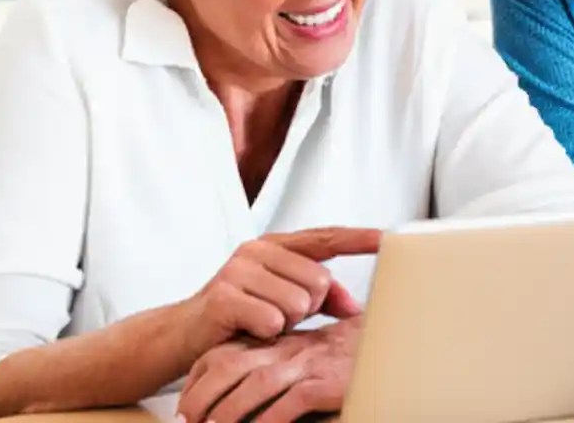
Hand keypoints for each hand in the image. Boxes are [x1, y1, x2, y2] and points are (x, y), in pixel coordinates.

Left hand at [177, 318, 361, 422]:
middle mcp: (287, 349)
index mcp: (278, 341)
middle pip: (231, 364)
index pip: (226, 350)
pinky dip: (271, 421)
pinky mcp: (327, 382)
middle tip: (186, 421)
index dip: (199, 377)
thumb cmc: (348, 360)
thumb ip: (277, 368)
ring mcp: (307, 364)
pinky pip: (292, 402)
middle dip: (201, 394)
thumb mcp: (305, 359)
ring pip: (256, 383)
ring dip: (228, 410)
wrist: (393, 348)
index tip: (184, 404)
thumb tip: (244, 398)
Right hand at [183, 227, 379, 356]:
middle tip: (279, 315)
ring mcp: (238, 270)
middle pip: (319, 281)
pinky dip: (267, 334)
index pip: (326, 238)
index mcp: (276, 247)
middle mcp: (257, 250)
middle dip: (308, 308)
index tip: (388, 238)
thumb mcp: (283, 303)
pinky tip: (248, 331)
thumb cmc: (241, 316)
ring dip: (285, 323)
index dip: (359, 238)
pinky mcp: (224, 296)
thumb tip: (356, 306)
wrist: (185, 335)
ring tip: (261, 323)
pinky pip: (272, 321)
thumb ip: (321, 298)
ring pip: (298, 303)